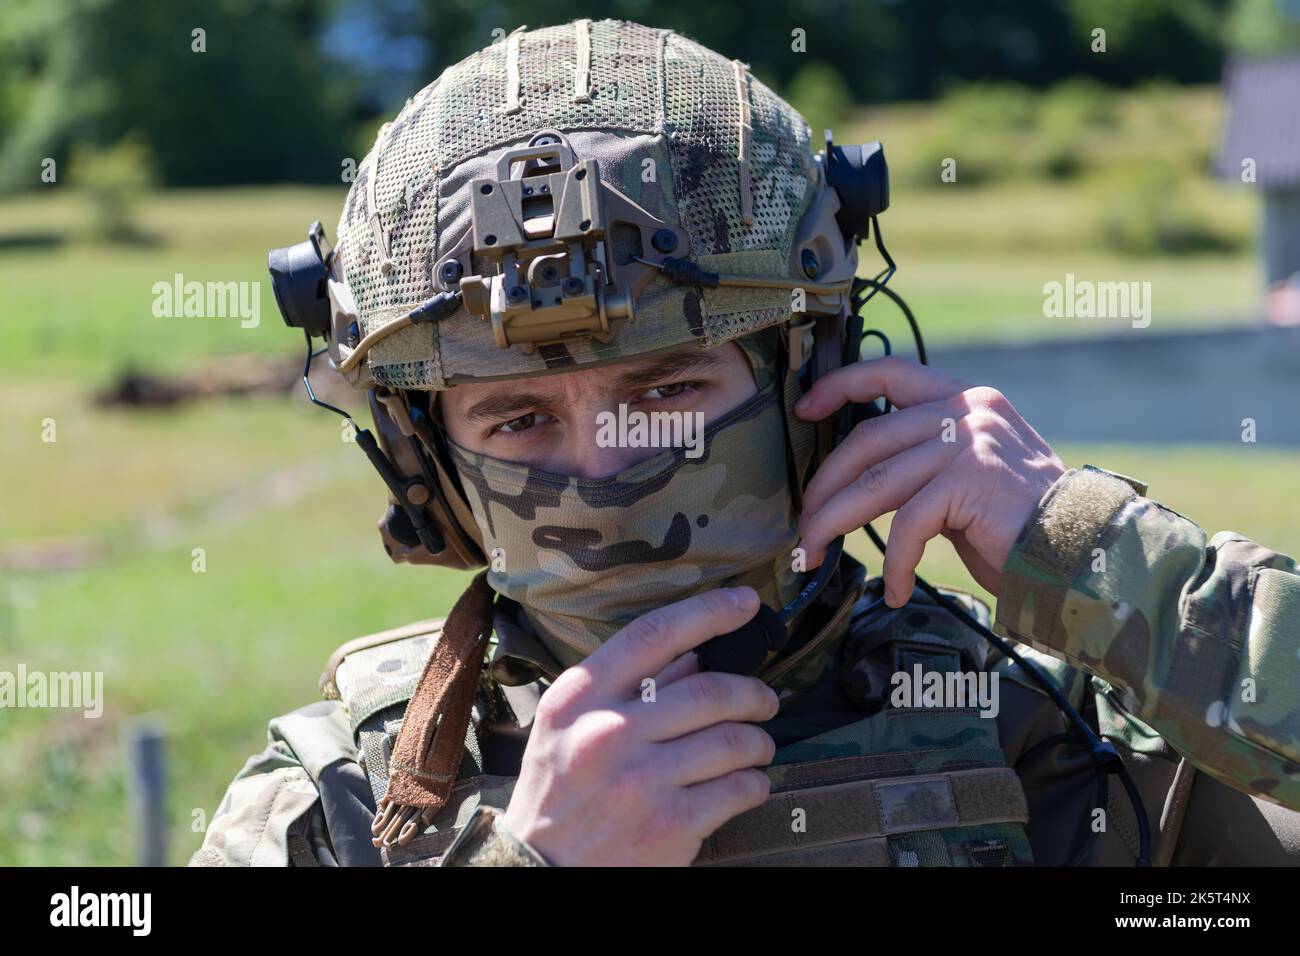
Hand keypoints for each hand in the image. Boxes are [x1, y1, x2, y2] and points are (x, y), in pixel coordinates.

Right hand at [501, 587, 778, 865]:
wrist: (542, 869)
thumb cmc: (558, 791)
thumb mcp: (568, 725)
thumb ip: (625, 685)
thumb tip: (695, 653)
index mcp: (581, 696)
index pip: (655, 634)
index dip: (709, 611)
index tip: (745, 603)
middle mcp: (610, 731)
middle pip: (711, 689)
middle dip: (753, 694)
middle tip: (765, 701)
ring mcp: (642, 780)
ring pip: (734, 739)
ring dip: (758, 741)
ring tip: (757, 746)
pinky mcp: (671, 825)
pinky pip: (740, 788)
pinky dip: (755, 783)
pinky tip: (746, 783)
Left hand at [794, 356, 1064, 605]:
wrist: (1083, 553)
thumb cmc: (1019, 526)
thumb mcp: (966, 475)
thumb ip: (922, 459)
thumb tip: (856, 476)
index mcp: (966, 399)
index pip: (890, 372)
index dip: (840, 386)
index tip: (805, 410)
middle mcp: (968, 410)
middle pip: (868, 438)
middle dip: (825, 485)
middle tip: (803, 524)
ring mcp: (971, 441)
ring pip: (876, 482)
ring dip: (835, 522)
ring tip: (816, 553)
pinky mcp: (971, 479)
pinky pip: (907, 523)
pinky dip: (894, 562)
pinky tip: (895, 587)